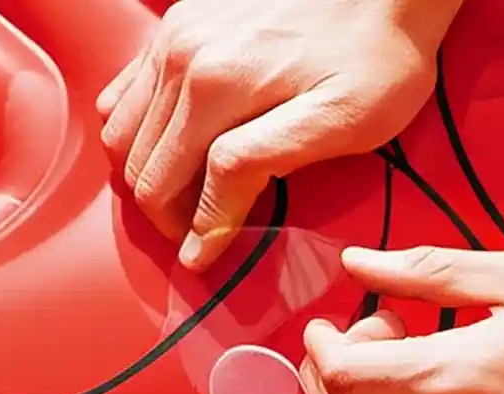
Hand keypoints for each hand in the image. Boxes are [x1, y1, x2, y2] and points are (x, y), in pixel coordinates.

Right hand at [96, 0, 463, 270]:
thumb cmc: (380, 58)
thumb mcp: (342, 122)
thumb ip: (261, 167)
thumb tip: (202, 233)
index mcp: (215, 88)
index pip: (171, 190)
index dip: (190, 235)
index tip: (206, 259)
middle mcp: (179, 58)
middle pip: (138, 165)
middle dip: (166, 213)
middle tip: (203, 231)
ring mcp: (172, 35)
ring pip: (122, 131)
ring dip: (149, 174)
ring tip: (191, 193)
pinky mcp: (176, 21)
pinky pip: (126, 90)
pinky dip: (139, 129)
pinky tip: (178, 144)